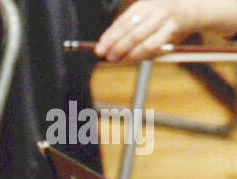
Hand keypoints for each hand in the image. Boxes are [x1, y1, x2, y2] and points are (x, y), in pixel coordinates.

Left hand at [96, 1, 236, 62]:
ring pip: (141, 39)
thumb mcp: (146, 13)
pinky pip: (153, 45)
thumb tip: (109, 44)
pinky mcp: (172, 30)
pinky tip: (131, 59)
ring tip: (116, 59)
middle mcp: (154, 9)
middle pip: (130, 30)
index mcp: (144, 4)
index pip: (123, 21)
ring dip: (127, 52)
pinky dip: (140, 54)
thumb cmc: (163, 15)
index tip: (99, 47)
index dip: (109, 35)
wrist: (192, 9)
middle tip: (106, 56)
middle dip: (116, 45)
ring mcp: (164, 19)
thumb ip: (130, 27)